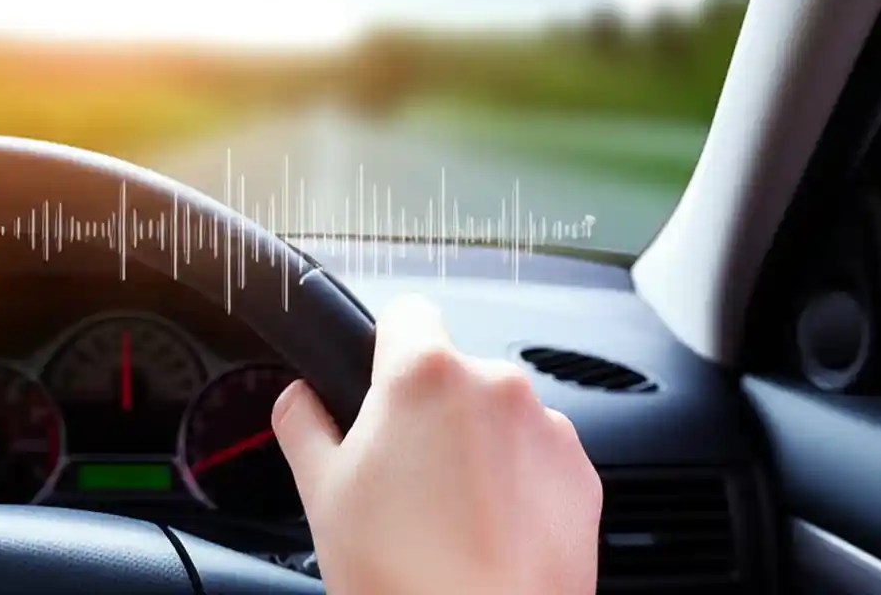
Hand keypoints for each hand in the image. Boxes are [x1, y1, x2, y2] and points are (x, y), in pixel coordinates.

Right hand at [272, 295, 601, 594]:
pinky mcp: (581, 473)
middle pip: (452, 373)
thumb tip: (298, 400)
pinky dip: (517, 480)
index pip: (406, 312)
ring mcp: (546, 428)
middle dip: (428, 411)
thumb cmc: (402, 576)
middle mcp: (495, 385)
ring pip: (497, 415)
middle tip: (402, 475)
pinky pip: (538, 456)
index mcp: (425, 374)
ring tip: (449, 514)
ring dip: (476, 446)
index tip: (380, 379)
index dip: (386, 346)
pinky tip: (489, 529)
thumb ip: (302, 423)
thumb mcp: (321, 492)